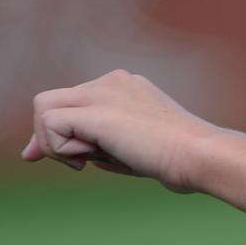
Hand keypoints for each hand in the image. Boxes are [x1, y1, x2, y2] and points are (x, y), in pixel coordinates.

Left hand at [21, 69, 218, 192]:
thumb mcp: (133, 149)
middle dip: (47, 136)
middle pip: (52, 101)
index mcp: (126, 88)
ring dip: (53, 143)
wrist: (201, 156)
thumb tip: (58, 156)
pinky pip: (50, 124)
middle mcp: (111, 82)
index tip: (71, 158)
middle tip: (64, 161)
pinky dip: (59, 149)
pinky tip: (88, 160)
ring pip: (43, 107)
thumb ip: (98, 146)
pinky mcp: (94, 110)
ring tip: (87, 162)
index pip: (76, 102)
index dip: (61, 130)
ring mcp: (102, 92)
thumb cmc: (179, 161)